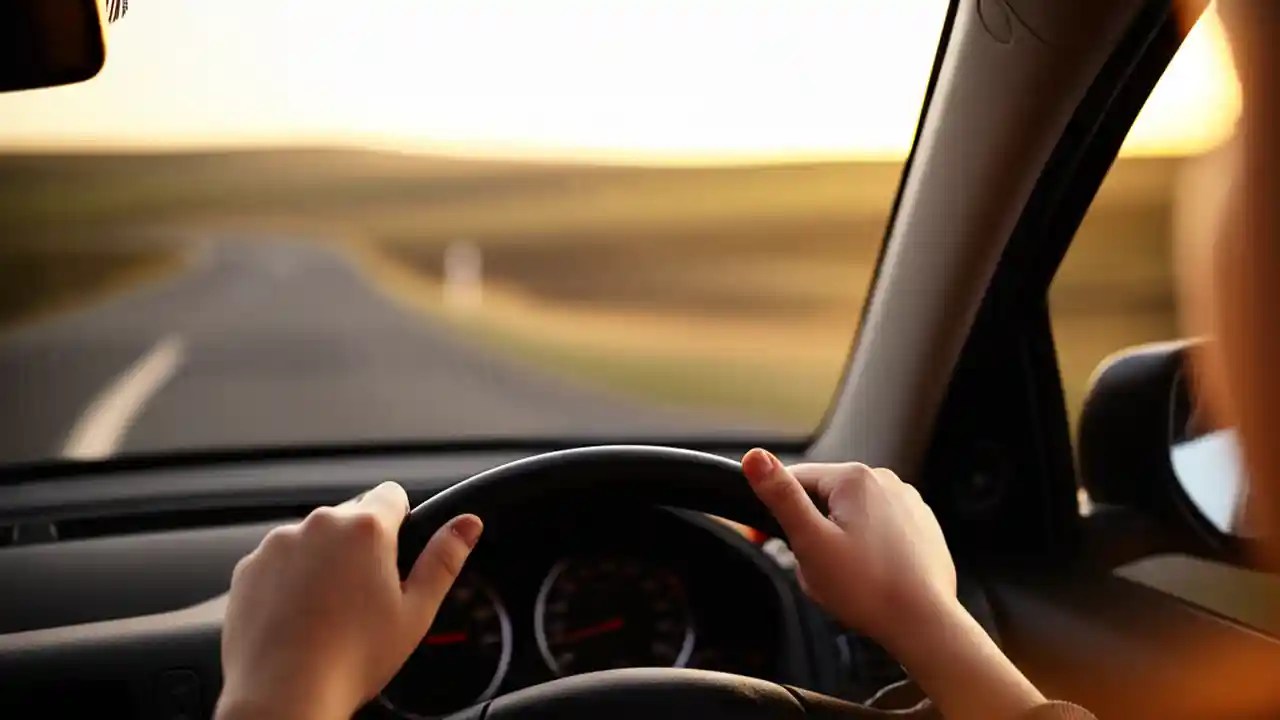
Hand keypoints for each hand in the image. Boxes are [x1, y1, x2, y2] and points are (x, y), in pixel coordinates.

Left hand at [216, 482, 482, 719]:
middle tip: (365, 596)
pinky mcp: (249, 567)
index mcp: (366, 528)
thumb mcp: (416, 612)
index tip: (395, 556)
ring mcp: (278, 544)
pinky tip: (298, 617)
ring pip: (313, 539)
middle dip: (360, 546)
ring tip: (328, 612)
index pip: (392, 495)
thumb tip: (469, 523)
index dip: (400, 522)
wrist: (284, 694)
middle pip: (350, 518)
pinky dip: (289, 579)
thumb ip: (444, 560)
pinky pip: (278, 561)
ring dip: (323, 560)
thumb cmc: (353, 658)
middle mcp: (319, 524)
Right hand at [743, 449, 1046, 719]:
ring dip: (840, 539)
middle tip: (816, 569)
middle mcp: (885, 480)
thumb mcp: (810, 542)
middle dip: (813, 530)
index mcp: (854, 478)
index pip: (796, 480)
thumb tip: (754, 456)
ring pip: (852, 515)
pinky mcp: (922, 525)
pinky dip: (869, 547)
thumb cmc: (866, 588)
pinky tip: (871, 575)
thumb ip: (781, 497)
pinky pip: (880, 528)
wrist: (924, 623)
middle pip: (826, 499)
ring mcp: (908, 502)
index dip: (776, 511)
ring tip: (847, 576)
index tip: (766, 541)